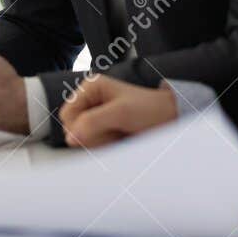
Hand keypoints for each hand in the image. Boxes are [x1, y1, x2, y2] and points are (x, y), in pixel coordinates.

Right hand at [60, 74, 177, 146]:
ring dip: (101, 142)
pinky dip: (106, 147)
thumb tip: (70, 138)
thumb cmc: (151, 109)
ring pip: (82, 140)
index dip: (78, 126)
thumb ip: (93, 122)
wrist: (170, 121)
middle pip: (72, 129)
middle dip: (92, 135)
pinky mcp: (104, 132)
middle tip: (114, 130)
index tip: (98, 129)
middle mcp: (91, 103)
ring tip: (119, 134)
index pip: (67, 115)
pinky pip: (93, 147)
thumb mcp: (121, 113)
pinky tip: (119, 140)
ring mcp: (97, 119)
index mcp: (91, 89)